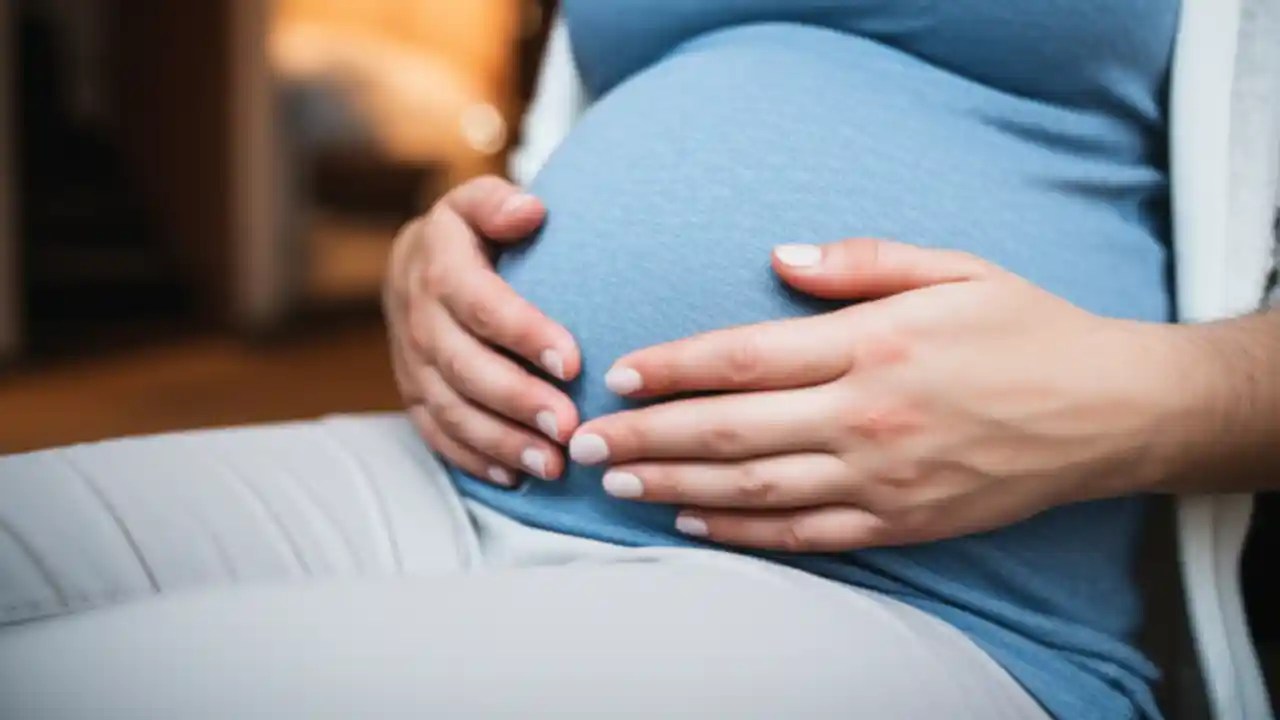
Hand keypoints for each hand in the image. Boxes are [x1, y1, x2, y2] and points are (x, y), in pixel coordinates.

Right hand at [384, 176, 580, 484]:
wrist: (415, 262)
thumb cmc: (470, 233)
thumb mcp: (478, 202)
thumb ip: (498, 203)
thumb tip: (529, 209)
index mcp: (438, 267)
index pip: (481, 304)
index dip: (524, 334)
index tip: (573, 361)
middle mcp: (418, 317)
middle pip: (464, 367)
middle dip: (517, 401)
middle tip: (569, 428)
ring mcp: (412, 361)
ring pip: (451, 409)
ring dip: (501, 441)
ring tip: (554, 464)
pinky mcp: (413, 393)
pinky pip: (436, 433)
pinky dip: (473, 459)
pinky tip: (515, 477)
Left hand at [568, 239, 1182, 551]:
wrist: (1107, 411)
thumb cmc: (1025, 329)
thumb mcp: (955, 267)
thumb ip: (862, 260)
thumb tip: (781, 255)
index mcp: (872, 344)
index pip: (744, 357)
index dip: (671, 366)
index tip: (616, 371)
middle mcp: (866, 415)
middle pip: (729, 428)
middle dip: (646, 434)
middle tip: (584, 442)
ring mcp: (881, 477)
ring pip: (752, 487)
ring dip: (674, 485)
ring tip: (616, 484)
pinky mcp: (900, 522)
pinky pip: (803, 535)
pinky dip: (740, 531)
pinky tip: (691, 521)